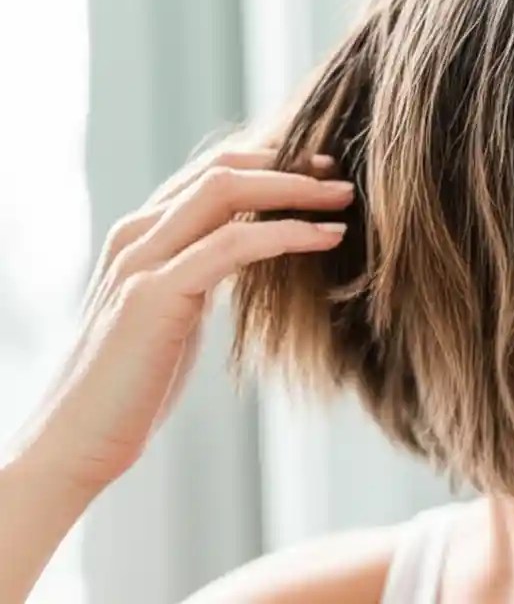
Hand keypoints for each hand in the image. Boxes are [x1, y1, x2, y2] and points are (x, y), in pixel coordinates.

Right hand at [8, 138, 354, 494]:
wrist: (80, 441)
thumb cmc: (135, 385)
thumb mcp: (177, 313)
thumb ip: (203, 275)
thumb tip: (251, 255)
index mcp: (141, 236)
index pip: (209, 173)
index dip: (269, 162)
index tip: (320, 168)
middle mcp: (136, 236)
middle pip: (220, 169)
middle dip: (287, 162)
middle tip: (340, 171)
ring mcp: (141, 261)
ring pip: (224, 192)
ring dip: (293, 188)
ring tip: (343, 198)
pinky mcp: (154, 294)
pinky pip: (231, 244)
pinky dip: (286, 233)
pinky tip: (327, 237)